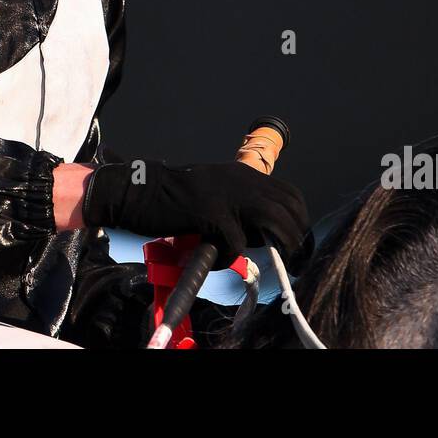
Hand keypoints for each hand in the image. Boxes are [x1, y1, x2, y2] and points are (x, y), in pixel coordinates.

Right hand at [83, 160, 309, 268]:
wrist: (136, 192)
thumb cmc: (173, 200)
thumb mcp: (214, 195)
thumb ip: (240, 209)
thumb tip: (265, 236)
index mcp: (243, 174)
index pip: (290, 194)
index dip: (300, 220)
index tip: (299, 244)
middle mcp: (240, 179)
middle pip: (288, 209)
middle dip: (297, 238)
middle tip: (295, 262)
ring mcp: (226, 195)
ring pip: (273, 222)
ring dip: (278, 247)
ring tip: (273, 264)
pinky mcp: (210, 212)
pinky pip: (235, 243)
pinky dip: (229, 257)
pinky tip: (217, 259)